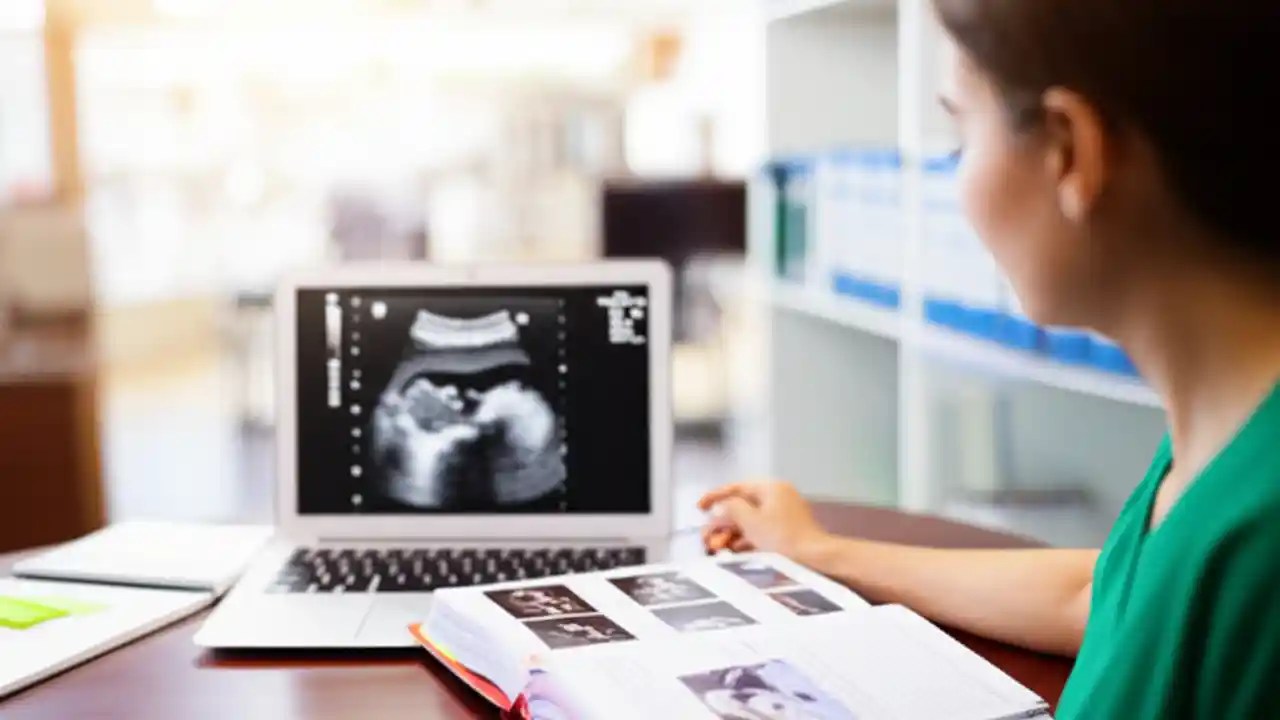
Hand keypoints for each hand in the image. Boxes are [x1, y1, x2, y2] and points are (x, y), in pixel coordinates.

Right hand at [697, 481, 829, 559]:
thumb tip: (720, 507)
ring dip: (731, 534)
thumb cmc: (784, 537)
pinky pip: (759, 533)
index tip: (700, 507)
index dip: (715, 497)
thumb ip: (730, 509)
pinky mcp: (786, 534)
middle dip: (722, 523)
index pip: (736, 487)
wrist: (815, 559)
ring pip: (749, 522)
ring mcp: (783, 516)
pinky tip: (732, 552)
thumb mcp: (750, 520)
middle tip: (707, 536)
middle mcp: (777, 498)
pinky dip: (744, 541)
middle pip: (741, 507)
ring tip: (716, 547)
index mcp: (770, 488)